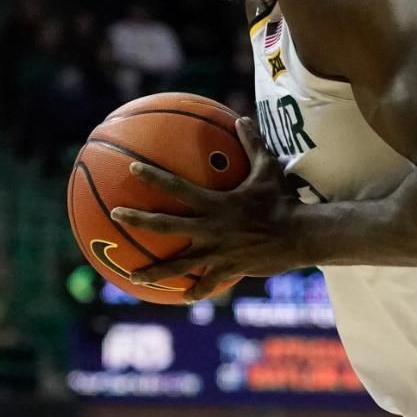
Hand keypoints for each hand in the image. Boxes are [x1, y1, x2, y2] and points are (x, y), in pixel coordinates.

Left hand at [111, 118, 302, 299]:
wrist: (301, 236)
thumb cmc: (284, 200)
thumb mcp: (268, 169)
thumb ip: (253, 144)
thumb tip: (242, 118)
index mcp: (215, 203)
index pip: (177, 187)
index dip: (153, 177)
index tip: (132, 169)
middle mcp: (210, 228)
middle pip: (166, 225)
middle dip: (138, 220)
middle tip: (115, 215)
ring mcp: (217, 251)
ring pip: (179, 264)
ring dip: (153, 271)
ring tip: (132, 275)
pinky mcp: (229, 268)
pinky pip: (208, 282)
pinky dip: (196, 291)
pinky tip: (183, 298)